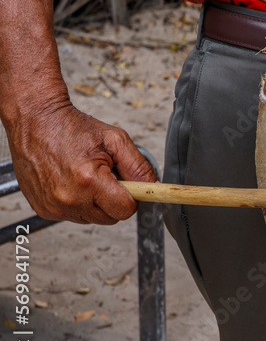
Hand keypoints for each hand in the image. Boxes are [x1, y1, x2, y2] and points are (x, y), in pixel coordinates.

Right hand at [6, 103, 157, 223]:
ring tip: (87, 177)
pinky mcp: (44, 210)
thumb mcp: (115, 139)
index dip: (131, 198)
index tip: (128, 185)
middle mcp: (69, 198)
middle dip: (114, 200)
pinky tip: (72, 183)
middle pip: (110, 218)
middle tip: (106, 176)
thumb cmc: (72, 128)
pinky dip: (78, 203)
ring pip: (93, 219)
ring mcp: (54, 206)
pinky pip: (74, 216)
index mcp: (88, 180)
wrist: (35, 121)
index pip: (125, 210)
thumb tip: (154, 187)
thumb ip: (139, 167)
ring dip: (96, 203)